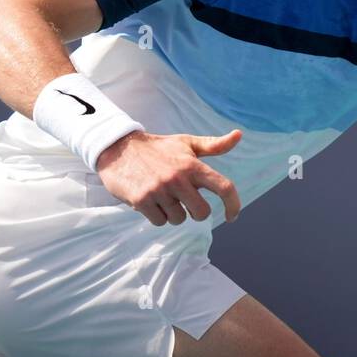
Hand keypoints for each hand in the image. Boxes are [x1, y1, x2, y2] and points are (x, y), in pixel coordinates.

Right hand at [96, 129, 242, 226]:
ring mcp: (159, 190)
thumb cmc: (158, 148)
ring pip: (178, 219)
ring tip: (162, 196)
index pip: (224, 187)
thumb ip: (214, 145)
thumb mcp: (186, 143)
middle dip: (196, 212)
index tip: (232, 216)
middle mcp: (178, 178)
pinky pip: (159, 221)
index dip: (234, 204)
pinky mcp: (142, 200)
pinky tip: (150, 200)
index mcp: (193, 165)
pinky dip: (157, 215)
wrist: (118, 148)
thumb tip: (239, 135)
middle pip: (202, 212)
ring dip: (172, 213)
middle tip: (186, 203)